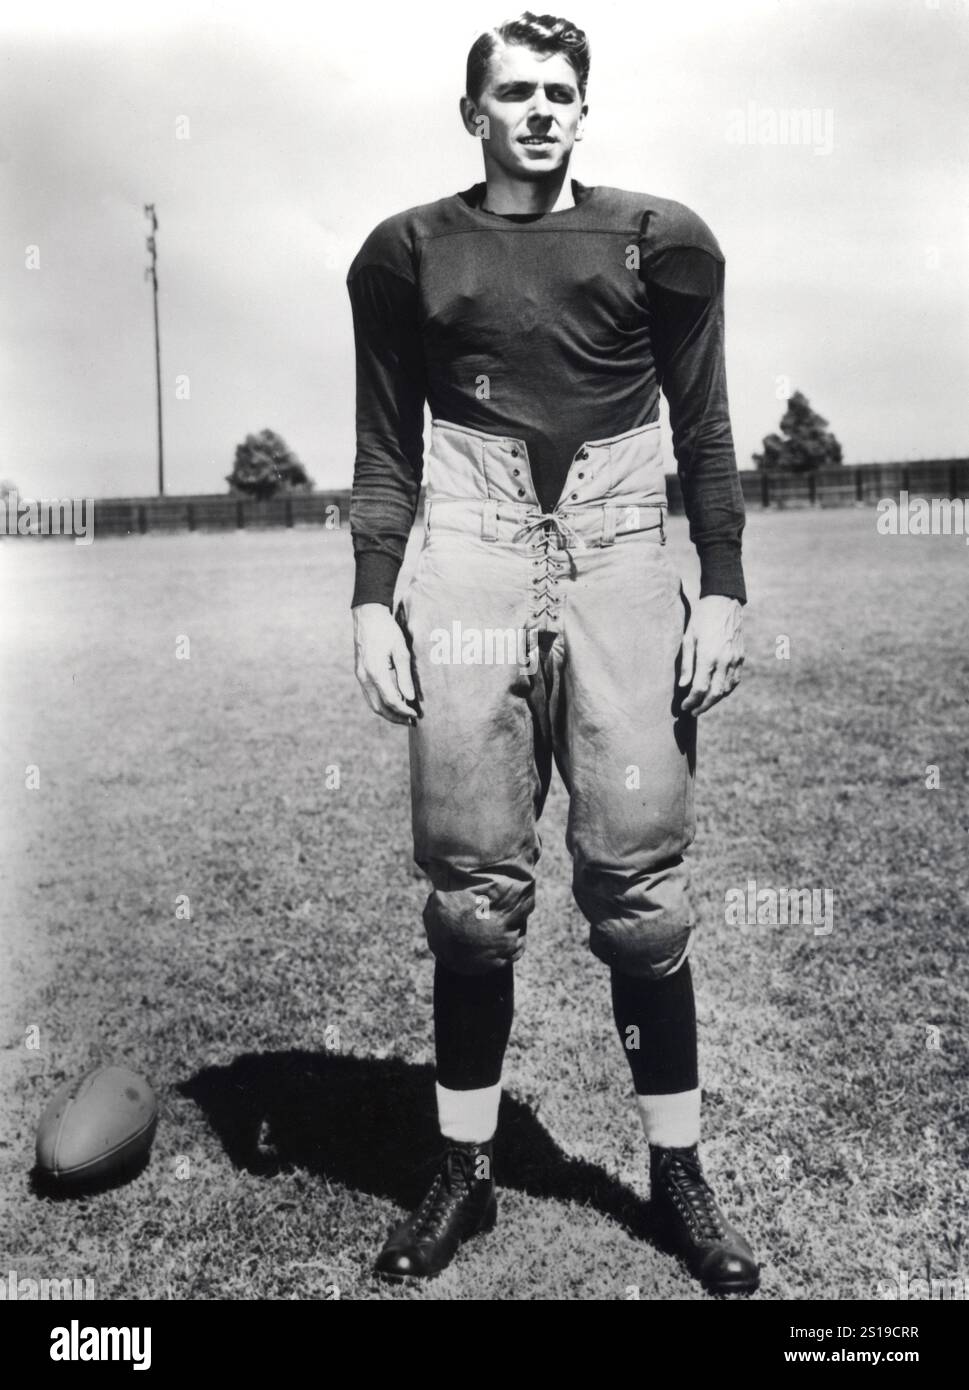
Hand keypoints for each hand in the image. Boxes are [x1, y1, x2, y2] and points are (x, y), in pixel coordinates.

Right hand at [353, 603, 417, 724]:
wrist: (367, 615)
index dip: (404, 711)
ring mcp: (360, 676)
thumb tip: (410, 698)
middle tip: (411, 722)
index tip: (416, 715)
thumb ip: (405, 676)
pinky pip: (369, 695)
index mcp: (376, 671)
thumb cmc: (387, 630)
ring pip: (373, 704)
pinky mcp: (360, 673)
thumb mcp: (401, 650)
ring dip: (388, 713)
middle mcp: (364, 677)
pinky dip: (381, 704)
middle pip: (379, 707)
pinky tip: (394, 703)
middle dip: (396, 718)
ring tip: (404, 717)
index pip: (391, 700)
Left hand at [678, 595, 743, 715]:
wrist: (724, 602)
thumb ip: (686, 664)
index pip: (700, 688)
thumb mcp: (688, 638)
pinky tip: (717, 692)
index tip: (684, 706)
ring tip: (703, 704)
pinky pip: (735, 680)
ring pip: (727, 689)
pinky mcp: (741, 657)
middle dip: (703, 706)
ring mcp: (735, 659)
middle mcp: (724, 660)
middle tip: (693, 712)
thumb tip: (683, 686)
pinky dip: (726, 690)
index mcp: (708, 656)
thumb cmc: (701, 618)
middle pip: (715, 694)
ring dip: (715, 700)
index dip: (691, 701)